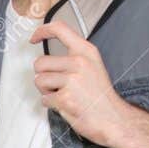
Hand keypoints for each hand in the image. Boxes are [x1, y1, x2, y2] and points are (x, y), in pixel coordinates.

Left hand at [29, 20, 132, 147]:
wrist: (113, 118)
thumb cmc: (101, 96)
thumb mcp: (93, 66)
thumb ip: (74, 58)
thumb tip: (50, 60)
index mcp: (86, 51)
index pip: (60, 29)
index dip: (42, 31)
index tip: (34, 37)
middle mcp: (79, 62)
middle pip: (40, 63)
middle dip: (43, 76)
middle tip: (56, 85)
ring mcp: (72, 80)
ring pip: (39, 81)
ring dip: (46, 91)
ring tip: (62, 95)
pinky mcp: (65, 97)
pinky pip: (44, 99)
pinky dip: (51, 104)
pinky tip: (65, 105)